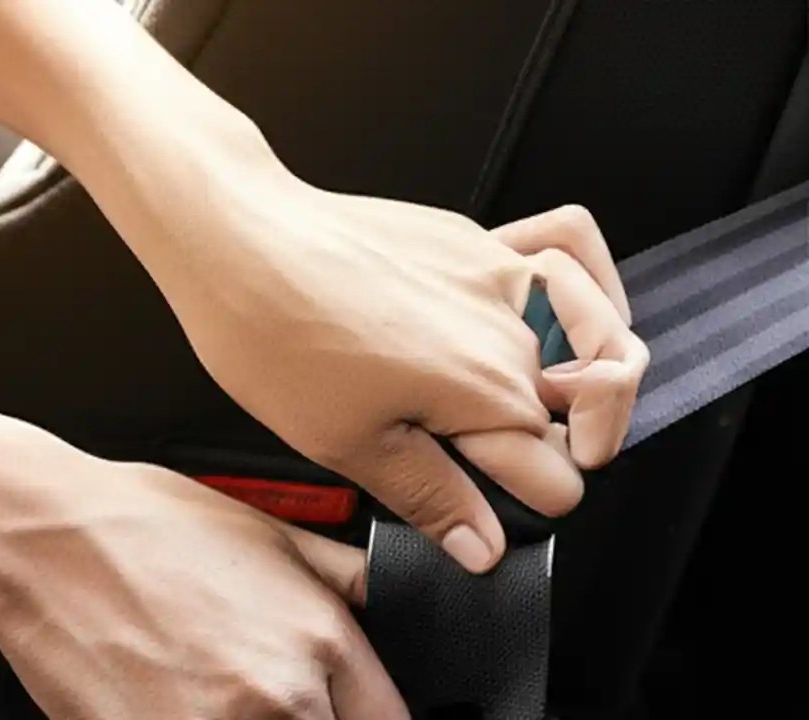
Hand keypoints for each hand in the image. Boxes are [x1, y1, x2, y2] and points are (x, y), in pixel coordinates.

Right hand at [0, 447, 408, 719]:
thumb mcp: (269, 532)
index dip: (373, 718)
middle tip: (264, 697)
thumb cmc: (141, 528)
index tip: (346, 711)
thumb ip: (350, 584)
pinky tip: (178, 703)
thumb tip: (404, 610)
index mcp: (319, 642)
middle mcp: (277, 700)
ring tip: (213, 695)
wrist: (41, 541)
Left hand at [141, 164, 647, 572]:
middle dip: (546, 443)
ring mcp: (498, 275)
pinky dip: (579, 287)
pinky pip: (564, 253)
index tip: (482, 508)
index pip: (559, 480)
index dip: (526, 507)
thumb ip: (432, 496)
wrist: (238, 236)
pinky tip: (554, 306)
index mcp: (487, 393)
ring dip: (593, 368)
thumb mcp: (347, 443)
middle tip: (486, 458)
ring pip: (598, 331)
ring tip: (560, 396)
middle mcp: (510, 330)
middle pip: (576, 414)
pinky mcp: (472, 239)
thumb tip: (481, 547)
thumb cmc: (275, 334)